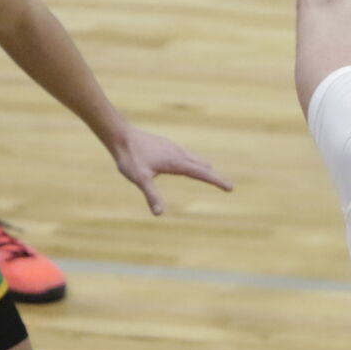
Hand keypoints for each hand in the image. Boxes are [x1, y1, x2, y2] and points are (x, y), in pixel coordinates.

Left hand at [110, 128, 232, 215]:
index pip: (202, 173)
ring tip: (211, 174)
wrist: (120, 135)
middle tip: (227, 185)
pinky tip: (187, 163)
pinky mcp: (166, 145)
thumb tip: (159, 213)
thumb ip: (151, 195)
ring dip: (205, 168)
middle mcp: (178, 153)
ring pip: (194, 158)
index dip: (217, 181)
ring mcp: (173, 148)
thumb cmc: (130, 157)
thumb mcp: (140, 179)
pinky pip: (185, 155)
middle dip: (214, 176)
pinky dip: (194, 162)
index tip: (230, 188)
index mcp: (176, 162)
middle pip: (202, 166)